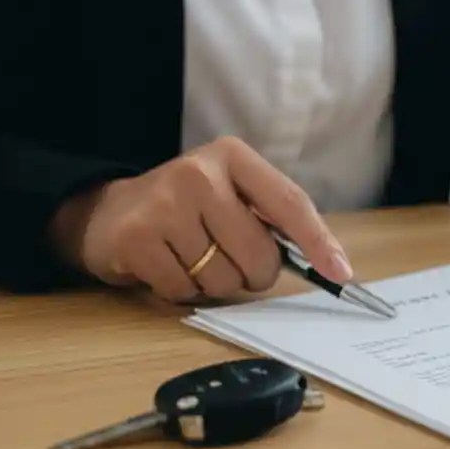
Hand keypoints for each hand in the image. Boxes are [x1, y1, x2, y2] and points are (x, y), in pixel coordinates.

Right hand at [48, 136, 351, 302]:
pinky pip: (184, 290)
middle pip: (258, 254)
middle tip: (225, 258)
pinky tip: (164, 264)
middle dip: (251, 273)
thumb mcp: (230, 196)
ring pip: (222, 278)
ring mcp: (165, 203)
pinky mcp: (136, 237)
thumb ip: (272, 220)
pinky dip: (180, 290)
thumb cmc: (185, 210)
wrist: (107, 212)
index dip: (319, 242)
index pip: (290, 203)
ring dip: (212, 283)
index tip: (342, 273)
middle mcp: (199, 173)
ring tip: (189, 257)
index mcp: (233, 157)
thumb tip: (329, 263)